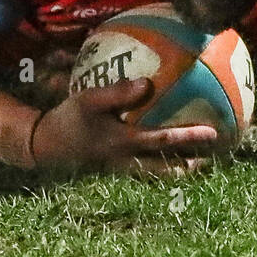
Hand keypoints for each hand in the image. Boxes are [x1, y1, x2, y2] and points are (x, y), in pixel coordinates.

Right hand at [31, 79, 217, 174]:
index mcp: (125, 143)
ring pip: (154, 173)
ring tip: (195, 163)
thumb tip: (148, 83)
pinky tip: (159, 152)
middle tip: (212, 160)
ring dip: (175, 168)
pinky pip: (140, 168)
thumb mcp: (89, 101)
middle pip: (165, 169)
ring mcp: (120, 168)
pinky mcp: (111, 167)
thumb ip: (118, 93)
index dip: (189, 137)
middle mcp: (127, 161)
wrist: (43, 145)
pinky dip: (154, 162)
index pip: (164, 141)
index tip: (213, 132)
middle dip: (189, 166)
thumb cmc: (68, 119)